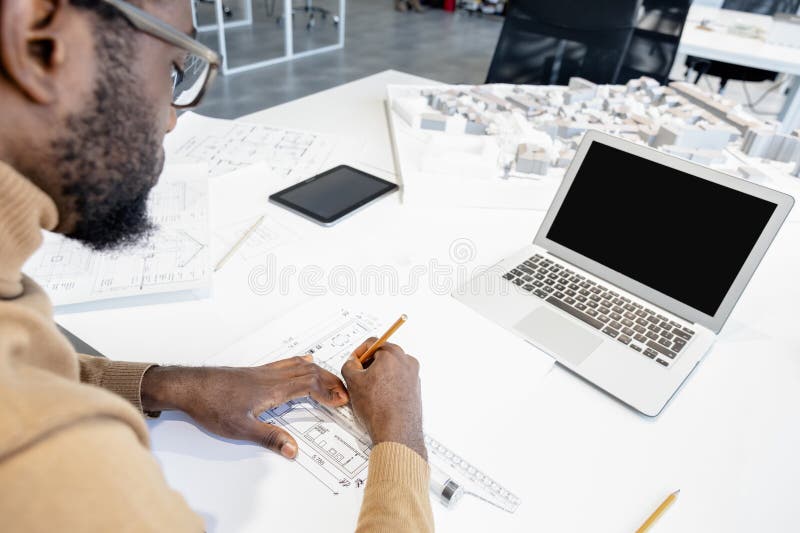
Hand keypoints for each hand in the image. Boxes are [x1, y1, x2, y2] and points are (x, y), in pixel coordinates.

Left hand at [141, 356, 348, 457]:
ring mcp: (262, 372)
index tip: (342, 401)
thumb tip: (293, 449)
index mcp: (272, 389)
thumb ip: (270, 438)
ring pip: (299, 365)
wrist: (188, 386)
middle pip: (309, 372)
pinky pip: (286, 363)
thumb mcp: (241, 428)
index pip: (309, 385)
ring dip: (319, 372)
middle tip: (344, 392)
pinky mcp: (254, 372)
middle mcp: (270, 376)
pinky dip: (301, 363)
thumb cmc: (210, 405)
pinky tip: (302, 361)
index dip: (328, 392)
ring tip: (331, 379)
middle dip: (330, 381)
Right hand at [341, 338, 425, 459]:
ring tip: (369, 392)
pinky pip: (398, 381)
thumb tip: (352, 362)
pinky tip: (379, 399)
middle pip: (383, 355)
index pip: (372, 343)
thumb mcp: (353, 382)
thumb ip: (349, 365)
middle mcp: (407, 362)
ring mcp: (413, 376)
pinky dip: (388, 385)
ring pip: (391, 369)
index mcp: (393, 354)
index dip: (358, 352)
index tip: (353, 363)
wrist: (396, 432)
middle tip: (358, 377)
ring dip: (378, 375)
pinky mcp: (415, 389)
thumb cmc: (379, 408)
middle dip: (369, 364)